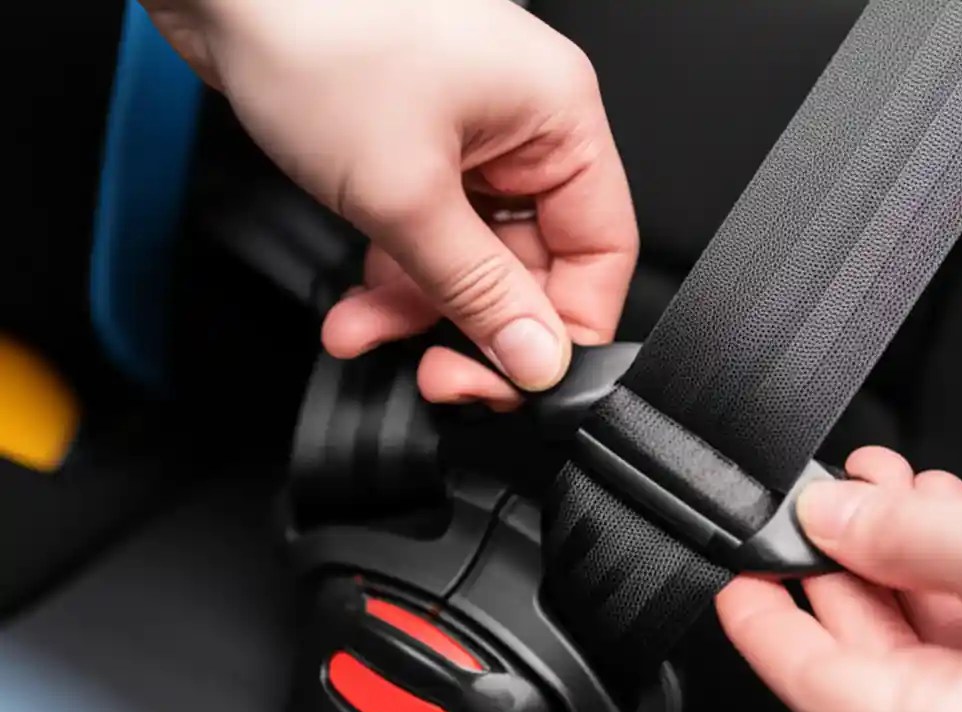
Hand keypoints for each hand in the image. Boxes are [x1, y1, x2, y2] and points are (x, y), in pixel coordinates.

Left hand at [143, 0, 637, 402]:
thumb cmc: (317, 32)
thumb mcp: (406, 193)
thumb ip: (477, 289)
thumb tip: (536, 360)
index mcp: (558, 118)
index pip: (599, 250)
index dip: (565, 328)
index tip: (519, 381)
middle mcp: (522, 126)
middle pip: (533, 263)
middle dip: (477, 326)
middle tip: (442, 374)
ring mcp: (466, 136)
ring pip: (472, 258)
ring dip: (419, 308)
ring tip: (369, 336)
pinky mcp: (412, 146)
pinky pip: (426, 234)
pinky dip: (392, 275)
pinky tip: (355, 311)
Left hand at [717, 447, 961, 711]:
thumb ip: (907, 536)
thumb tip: (830, 518)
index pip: (824, 690)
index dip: (768, 627)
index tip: (734, 580)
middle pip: (874, 658)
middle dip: (843, 565)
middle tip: (817, 501)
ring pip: (931, 631)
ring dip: (899, 550)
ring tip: (878, 481)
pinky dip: (956, 561)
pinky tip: (942, 505)